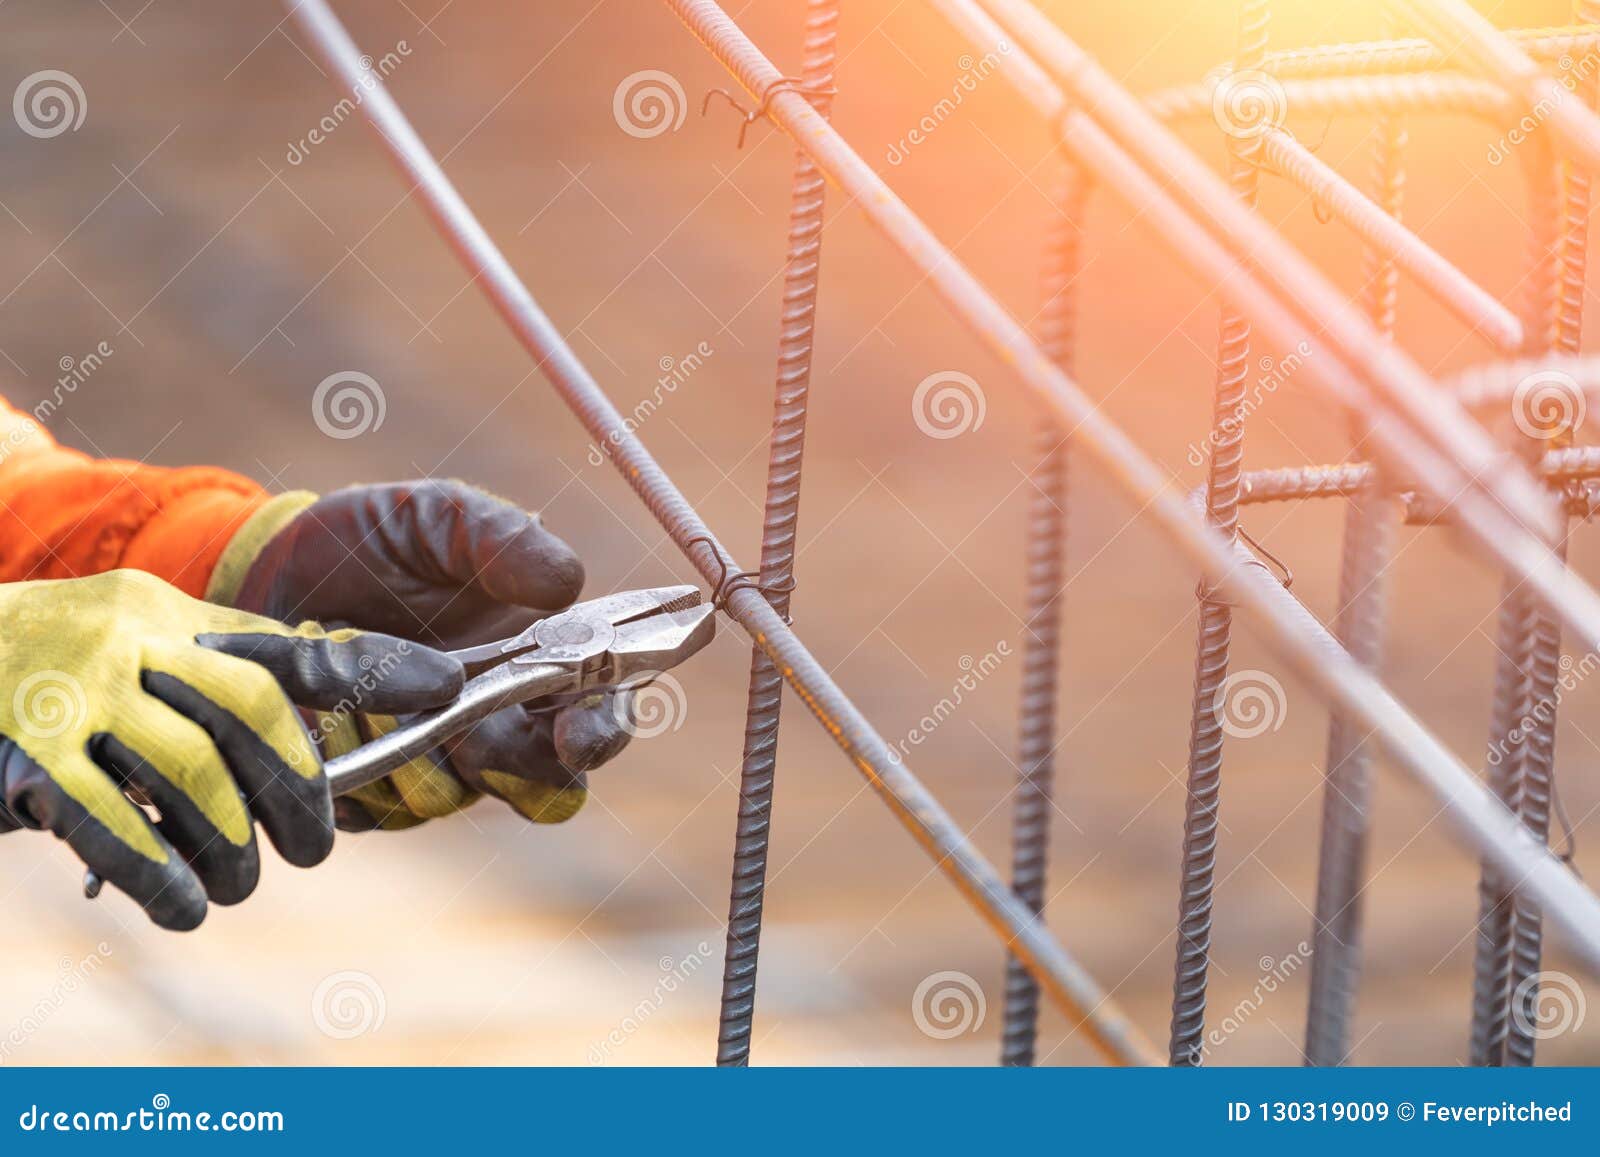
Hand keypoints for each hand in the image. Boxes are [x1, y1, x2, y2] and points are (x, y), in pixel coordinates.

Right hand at [0, 570, 462, 928]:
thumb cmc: (80, 673)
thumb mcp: (167, 649)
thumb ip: (276, 666)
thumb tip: (419, 684)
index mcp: (169, 620)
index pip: (279, 654)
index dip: (366, 674)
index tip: (443, 692)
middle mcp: (125, 644)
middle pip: (244, 714)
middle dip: (295, 790)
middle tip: (313, 848)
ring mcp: (70, 698)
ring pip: (186, 775)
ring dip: (231, 843)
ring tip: (241, 884)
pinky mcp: (20, 763)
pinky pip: (104, 823)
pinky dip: (156, 873)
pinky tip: (183, 906)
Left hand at [221, 480, 631, 828]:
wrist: (272, 569)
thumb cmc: (375, 539)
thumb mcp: (440, 517)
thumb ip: (504, 541)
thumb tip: (568, 586)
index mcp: (544, 661)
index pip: (602, 713)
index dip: (601, 732)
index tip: (577, 734)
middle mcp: (502, 723)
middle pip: (548, 786)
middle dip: (517, 765)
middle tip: (477, 736)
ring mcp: (438, 763)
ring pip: (451, 795)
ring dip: (413, 747)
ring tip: (367, 686)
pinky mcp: (374, 790)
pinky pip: (376, 804)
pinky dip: (354, 758)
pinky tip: (328, 708)